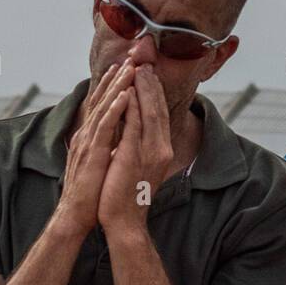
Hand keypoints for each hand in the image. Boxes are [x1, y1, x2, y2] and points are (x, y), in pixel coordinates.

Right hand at [54, 60, 136, 236]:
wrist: (76, 215)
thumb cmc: (89, 193)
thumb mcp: (98, 163)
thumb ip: (103, 147)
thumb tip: (114, 138)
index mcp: (90, 137)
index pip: (102, 105)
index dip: (113, 85)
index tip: (126, 67)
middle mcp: (87, 135)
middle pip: (102, 99)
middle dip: (117, 77)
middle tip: (131, 57)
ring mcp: (88, 142)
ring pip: (103, 107)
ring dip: (117, 86)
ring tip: (130, 68)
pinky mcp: (92, 154)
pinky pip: (105, 127)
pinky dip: (114, 109)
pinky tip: (124, 95)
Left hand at [96, 65, 174, 238]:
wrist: (124, 221)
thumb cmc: (126, 196)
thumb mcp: (136, 166)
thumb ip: (137, 147)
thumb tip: (131, 131)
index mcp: (161, 151)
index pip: (159, 115)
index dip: (153, 93)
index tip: (147, 74)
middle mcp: (160, 149)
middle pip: (157, 109)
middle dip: (150, 85)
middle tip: (143, 63)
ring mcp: (149, 153)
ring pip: (147, 113)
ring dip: (141, 89)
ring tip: (136, 69)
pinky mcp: (133, 157)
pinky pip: (133, 126)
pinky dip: (130, 107)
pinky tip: (126, 91)